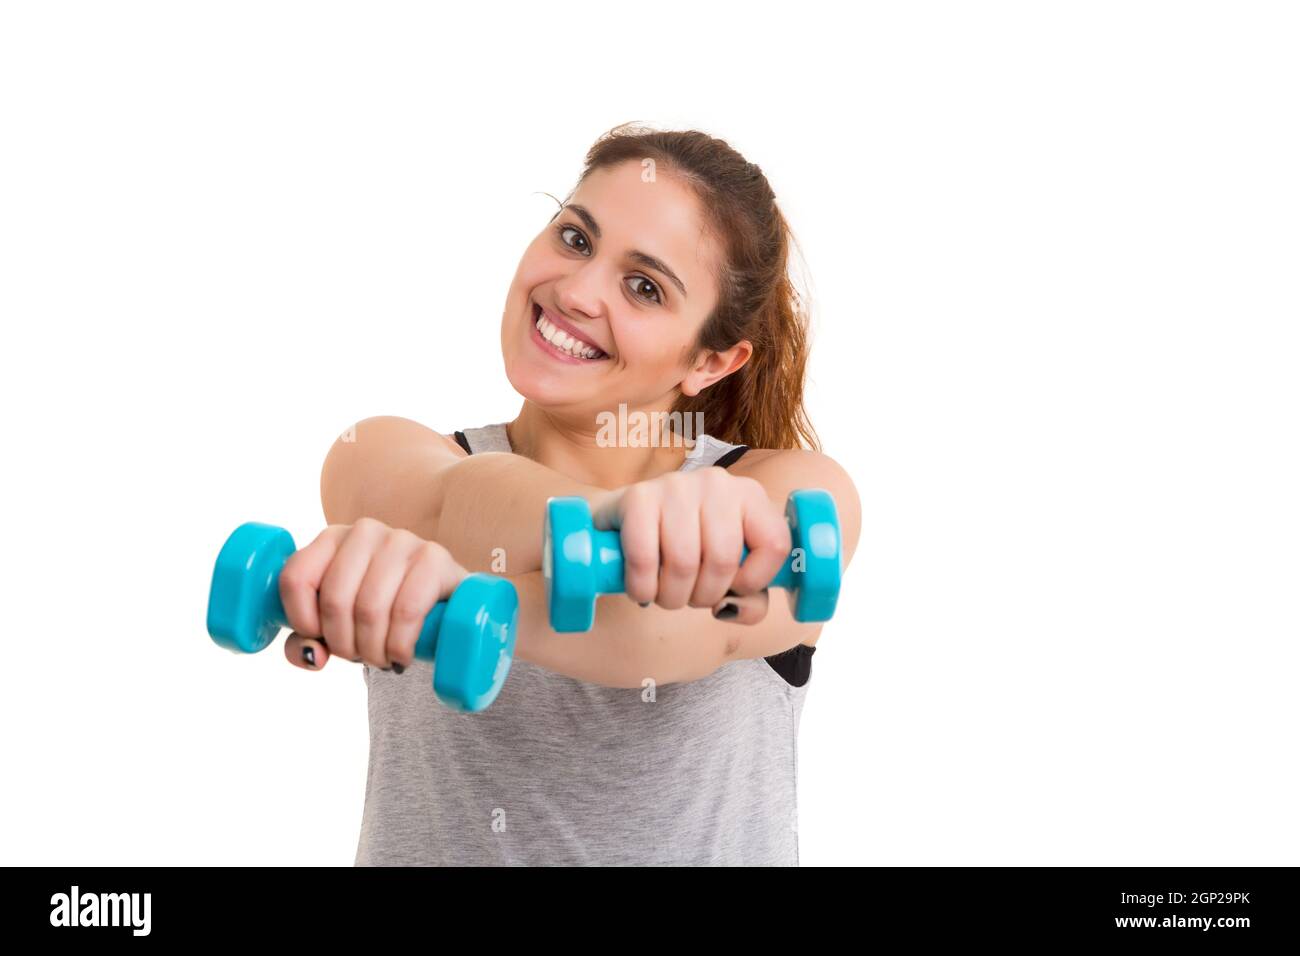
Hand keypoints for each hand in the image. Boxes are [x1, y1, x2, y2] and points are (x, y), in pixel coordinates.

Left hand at [277, 517, 467, 671]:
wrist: (443, 603)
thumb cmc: (382, 611)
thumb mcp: (338, 623)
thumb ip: (308, 640)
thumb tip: (314, 656)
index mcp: (331, 539)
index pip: (296, 577)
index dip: (301, 620)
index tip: (319, 640)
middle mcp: (365, 532)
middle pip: (335, 599)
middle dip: (344, 644)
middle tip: (359, 657)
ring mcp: (402, 540)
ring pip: (370, 608)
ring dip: (372, 650)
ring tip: (381, 660)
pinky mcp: (435, 558)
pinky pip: (406, 609)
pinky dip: (399, 644)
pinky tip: (401, 655)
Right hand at [588, 468, 791, 622]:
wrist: (625, 521)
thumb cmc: (687, 550)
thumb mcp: (728, 574)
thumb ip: (748, 601)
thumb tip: (731, 609)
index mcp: (750, 496)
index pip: (775, 544)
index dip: (754, 582)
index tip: (733, 588)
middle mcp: (717, 483)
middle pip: (724, 559)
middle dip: (703, 596)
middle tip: (689, 596)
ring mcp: (676, 486)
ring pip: (684, 562)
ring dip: (671, 596)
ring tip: (665, 593)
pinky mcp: (638, 497)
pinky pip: (644, 557)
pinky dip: (642, 587)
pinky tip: (642, 588)